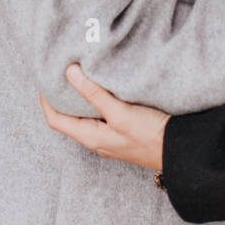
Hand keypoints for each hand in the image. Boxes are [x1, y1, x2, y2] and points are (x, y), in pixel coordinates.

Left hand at [40, 64, 169, 172]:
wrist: (179, 151)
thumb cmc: (150, 136)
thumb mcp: (120, 113)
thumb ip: (95, 94)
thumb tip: (69, 73)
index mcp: (91, 137)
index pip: (56, 119)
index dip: (46, 100)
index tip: (44, 79)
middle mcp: (96, 139)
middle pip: (68, 117)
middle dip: (61, 96)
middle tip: (60, 73)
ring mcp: (109, 137)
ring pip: (85, 116)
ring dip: (79, 97)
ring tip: (80, 75)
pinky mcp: (122, 132)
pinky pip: (101, 115)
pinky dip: (95, 100)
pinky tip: (104, 87)